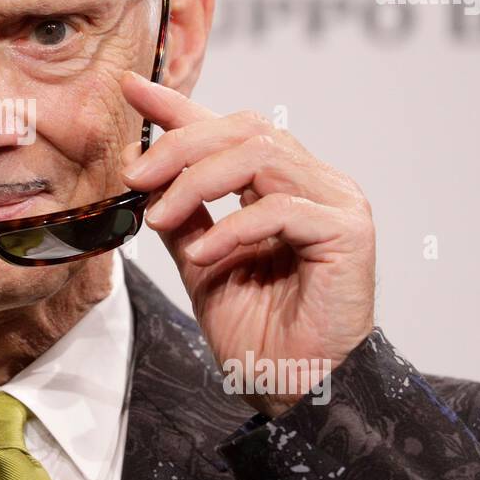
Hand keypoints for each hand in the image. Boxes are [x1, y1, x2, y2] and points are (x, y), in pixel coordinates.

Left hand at [119, 71, 375, 417]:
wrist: (296, 392)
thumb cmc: (261, 337)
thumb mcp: (203, 264)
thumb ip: (184, 218)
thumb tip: (144, 179)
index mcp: (283, 187)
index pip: (230, 129)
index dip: (181, 106)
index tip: (132, 88)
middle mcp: (315, 185)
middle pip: (244, 129)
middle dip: (178, 145)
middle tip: (134, 177)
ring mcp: (336, 203)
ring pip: (260, 154)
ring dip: (196, 181)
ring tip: (160, 219)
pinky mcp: (347, 232)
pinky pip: (279, 206)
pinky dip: (231, 227)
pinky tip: (204, 256)